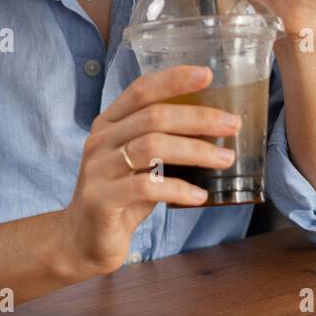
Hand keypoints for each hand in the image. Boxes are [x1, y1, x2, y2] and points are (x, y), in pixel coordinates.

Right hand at [59, 64, 243, 277]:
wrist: (83, 241)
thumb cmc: (121, 198)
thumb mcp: (140, 164)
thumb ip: (162, 142)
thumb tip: (213, 127)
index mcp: (109, 124)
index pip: (140, 90)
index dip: (173, 79)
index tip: (207, 74)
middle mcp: (100, 141)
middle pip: (153, 116)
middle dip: (198, 117)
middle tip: (232, 124)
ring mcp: (98, 169)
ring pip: (151, 146)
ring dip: (195, 150)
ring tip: (225, 159)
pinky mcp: (101, 199)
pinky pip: (145, 187)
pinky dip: (178, 189)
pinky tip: (200, 196)